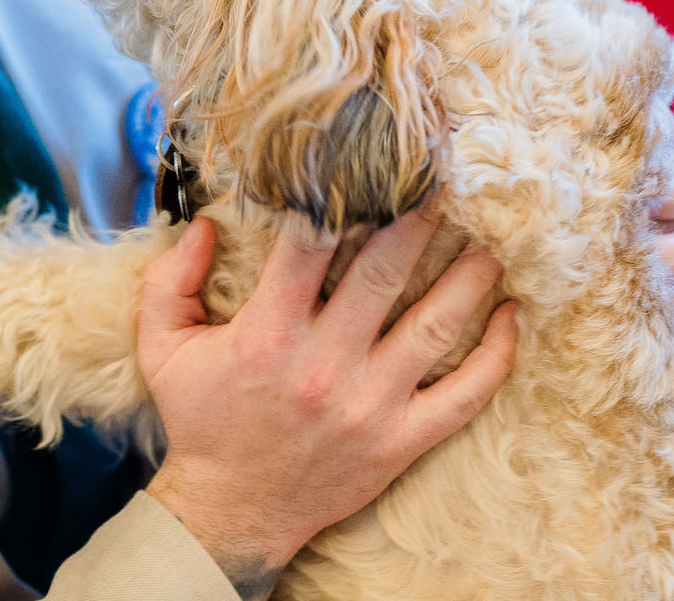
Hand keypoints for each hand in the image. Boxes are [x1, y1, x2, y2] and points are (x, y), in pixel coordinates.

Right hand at [138, 208, 516, 593]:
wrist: (232, 512)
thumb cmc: (202, 421)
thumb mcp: (164, 348)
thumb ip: (171, 281)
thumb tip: (206, 225)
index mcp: (268, 335)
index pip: (310, 246)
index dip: (338, 196)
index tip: (364, 160)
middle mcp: (324, 365)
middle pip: (385, 273)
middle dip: (418, 218)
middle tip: (443, 180)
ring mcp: (371, 404)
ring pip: (436, 325)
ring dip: (470, 275)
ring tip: (491, 237)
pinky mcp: (402, 440)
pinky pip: (466, 394)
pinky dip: (497, 353)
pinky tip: (510, 314)